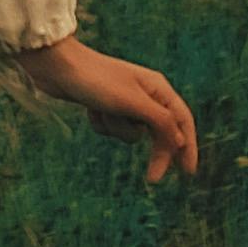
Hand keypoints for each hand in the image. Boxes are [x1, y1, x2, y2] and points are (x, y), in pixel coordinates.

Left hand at [14, 35, 199, 183]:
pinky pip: (111, 130)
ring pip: (132, 134)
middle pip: (161, 132)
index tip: (188, 173)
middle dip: (155, 152)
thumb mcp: (133, 102)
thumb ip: (161, 121)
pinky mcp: (106, 107)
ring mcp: (124, 101)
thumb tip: (180, 140)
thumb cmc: (98, 80)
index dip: (188, 146)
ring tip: (103, 110)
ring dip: (117, 130)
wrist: (59, 67)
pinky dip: (102, 125)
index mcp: (156, 87)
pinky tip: (91, 110)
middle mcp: (144, 94)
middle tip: (152, 179)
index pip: (182, 120)